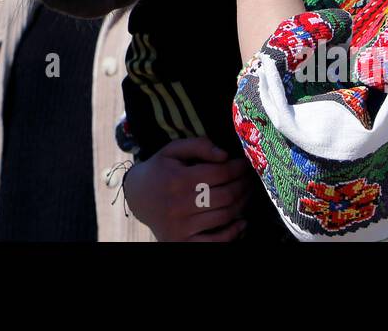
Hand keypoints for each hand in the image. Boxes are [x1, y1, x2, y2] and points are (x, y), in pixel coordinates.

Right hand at [122, 137, 253, 241]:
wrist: (137, 197)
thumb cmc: (160, 170)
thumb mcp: (173, 150)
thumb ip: (198, 145)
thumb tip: (225, 155)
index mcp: (178, 179)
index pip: (220, 173)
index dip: (238, 168)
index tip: (245, 164)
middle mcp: (180, 205)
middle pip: (227, 195)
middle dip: (244, 185)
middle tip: (250, 178)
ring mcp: (182, 226)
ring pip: (225, 216)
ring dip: (243, 204)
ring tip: (247, 193)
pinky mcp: (182, 242)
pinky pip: (216, 241)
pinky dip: (234, 233)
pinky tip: (242, 222)